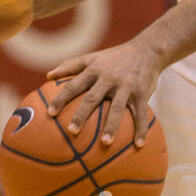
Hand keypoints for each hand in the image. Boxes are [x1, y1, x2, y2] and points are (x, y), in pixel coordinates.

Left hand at [46, 40, 161, 146]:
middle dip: (81, 114)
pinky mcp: (142, 93)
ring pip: (117, 108)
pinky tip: (138, 145)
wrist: (147, 50)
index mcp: (94, 71)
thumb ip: (70, 65)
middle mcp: (108, 78)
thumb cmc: (115, 57)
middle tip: (71, 131)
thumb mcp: (93, 57)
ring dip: (111, 126)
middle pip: (92, 98)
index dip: (61, 99)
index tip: (50, 113)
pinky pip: (141, 113)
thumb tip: (47, 76)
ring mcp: (126, 86)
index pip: (74, 85)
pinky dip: (141, 129)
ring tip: (105, 144)